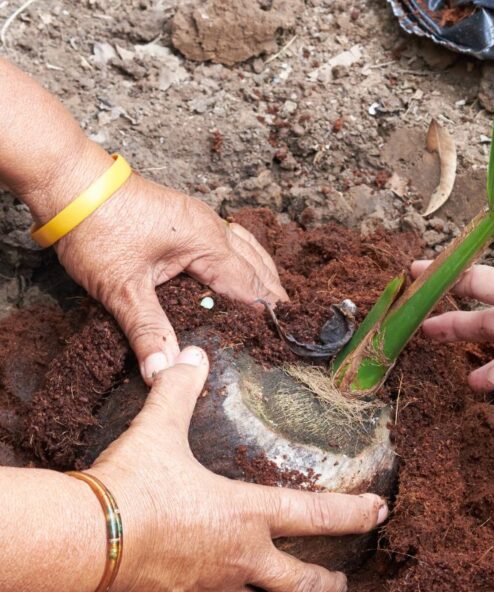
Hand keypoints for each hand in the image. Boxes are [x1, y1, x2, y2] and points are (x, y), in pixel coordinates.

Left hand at [0, 59, 286, 383]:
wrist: (68, 180)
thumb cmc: (95, 226)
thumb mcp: (121, 287)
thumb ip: (148, 330)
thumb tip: (164, 371)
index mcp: (205, 243)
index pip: (248, 284)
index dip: (264, 311)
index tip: (280, 335)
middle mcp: (210, 228)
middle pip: (256, 263)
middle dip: (272, 291)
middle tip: (287, 320)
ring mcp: (198, 218)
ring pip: (246, 247)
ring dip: (261, 271)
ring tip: (274, 295)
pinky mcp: (184, 216)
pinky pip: (229, 237)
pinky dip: (244, 256)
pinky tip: (239, 264)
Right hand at [88, 346, 386, 591]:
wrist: (84, 542)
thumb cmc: (133, 484)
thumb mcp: (158, 429)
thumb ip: (178, 390)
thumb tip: (189, 353)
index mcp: (247, 514)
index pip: (318, 514)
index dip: (356, 514)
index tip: (381, 513)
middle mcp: (240, 557)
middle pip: (302, 583)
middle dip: (327, 586)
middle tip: (341, 586)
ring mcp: (212, 589)